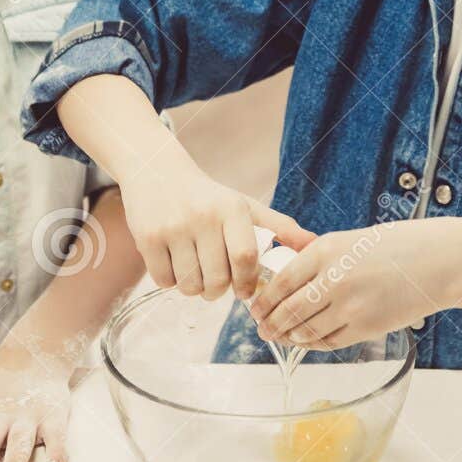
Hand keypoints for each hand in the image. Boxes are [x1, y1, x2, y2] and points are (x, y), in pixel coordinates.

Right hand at [120, 154, 313, 300]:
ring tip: (195, 270)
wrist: (156, 170)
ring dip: (194, 288)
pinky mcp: (147, 237)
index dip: (246, 283)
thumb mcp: (244, 205)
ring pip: (190, 285)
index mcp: (232, 209)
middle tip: (215, 282)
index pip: (245, 258)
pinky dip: (171, 282)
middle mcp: (203, 217)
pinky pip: (164, 281)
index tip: (244, 291)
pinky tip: (174, 263)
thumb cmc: (208, 197)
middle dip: (218, 291)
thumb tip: (314, 244)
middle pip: (217, 280)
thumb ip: (279, 227)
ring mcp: (173, 227)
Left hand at [248, 220, 442, 348]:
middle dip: (270, 324)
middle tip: (261, 329)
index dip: (263, 301)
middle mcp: (333, 280)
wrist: (436, 262)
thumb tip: (284, 269)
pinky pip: (330, 341)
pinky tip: (306, 341)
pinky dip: (313, 344)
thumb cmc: (393, 247)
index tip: (254, 308)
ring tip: (279, 337)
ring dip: (289, 337)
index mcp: (324, 252)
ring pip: (306, 330)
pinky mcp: (366, 327)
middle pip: (288, 311)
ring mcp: (350, 306)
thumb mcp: (348, 240)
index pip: (280, 283)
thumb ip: (315, 256)